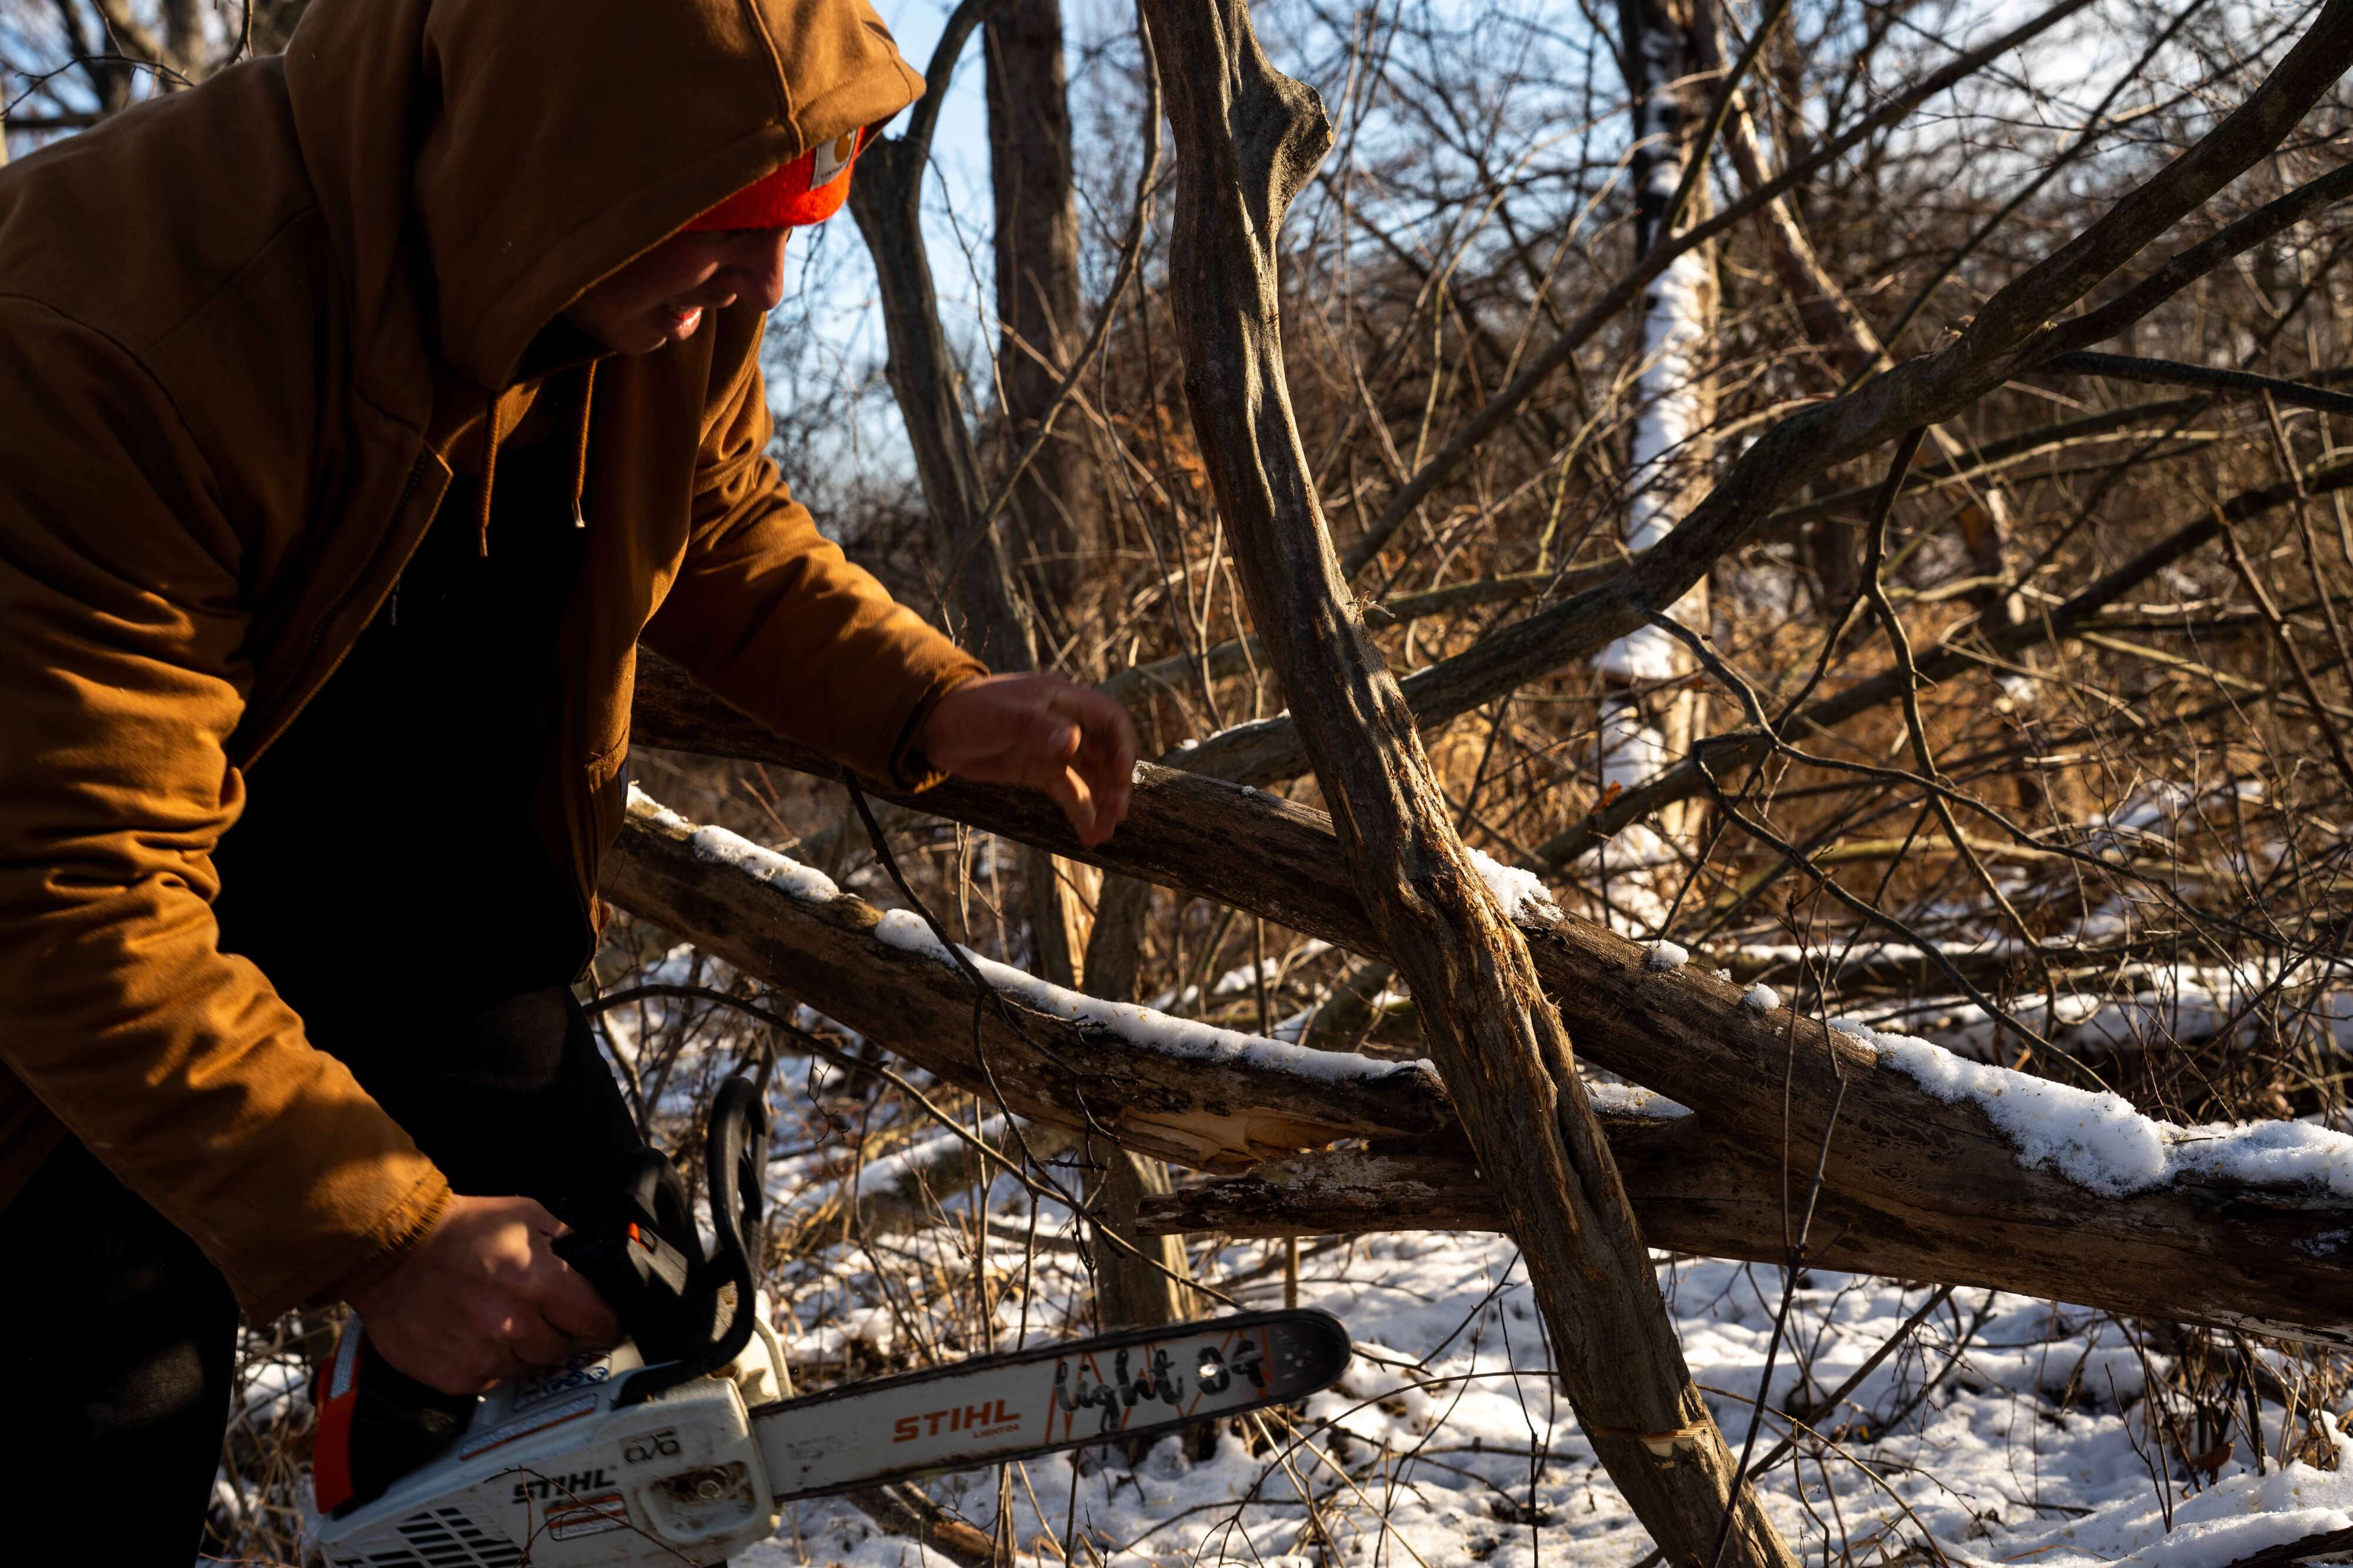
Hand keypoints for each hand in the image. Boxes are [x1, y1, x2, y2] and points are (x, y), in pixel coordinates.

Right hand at [345, 1194, 620, 1395]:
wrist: (389, 1249)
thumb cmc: (461, 1228)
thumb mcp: (523, 1215)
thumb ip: (564, 1240)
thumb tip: (594, 1261)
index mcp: (537, 1282)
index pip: (595, 1320)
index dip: (607, 1323)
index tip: (609, 1325)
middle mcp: (512, 1325)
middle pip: (562, 1348)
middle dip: (561, 1332)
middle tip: (547, 1317)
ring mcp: (482, 1354)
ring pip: (528, 1368)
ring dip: (525, 1350)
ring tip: (505, 1323)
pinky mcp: (454, 1376)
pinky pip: (491, 1379)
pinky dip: (491, 1362)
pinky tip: (476, 1337)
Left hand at [921, 673, 1137, 846]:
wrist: (932, 727)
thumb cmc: (967, 711)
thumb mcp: (1000, 718)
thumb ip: (1036, 728)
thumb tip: (1072, 741)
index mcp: (1063, 699)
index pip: (1110, 719)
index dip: (1123, 747)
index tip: (1121, 777)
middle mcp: (1065, 723)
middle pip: (1105, 752)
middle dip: (1114, 784)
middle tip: (1115, 815)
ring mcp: (1054, 748)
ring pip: (1090, 776)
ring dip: (1100, 802)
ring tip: (1103, 833)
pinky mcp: (1039, 769)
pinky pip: (1069, 791)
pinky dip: (1080, 811)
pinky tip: (1088, 834)